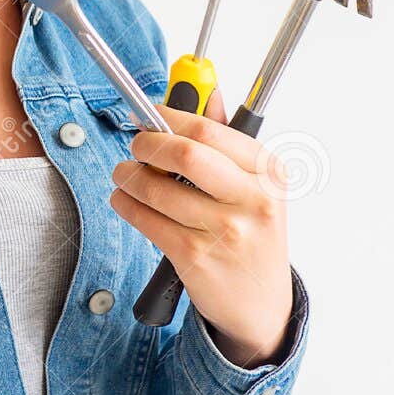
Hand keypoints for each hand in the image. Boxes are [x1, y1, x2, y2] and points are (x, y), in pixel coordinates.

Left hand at [109, 88, 293, 368]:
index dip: (169, 116)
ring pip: (157, 188)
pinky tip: (125, 199)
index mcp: (269, 173)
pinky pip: (145, 219)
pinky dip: (125, 204)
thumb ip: (227, 137)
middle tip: (135, 145)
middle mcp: (253, 200)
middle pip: (185, 153)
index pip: (210, 130)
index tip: (148, 113)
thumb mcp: (255, 185)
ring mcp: (224, 231)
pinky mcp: (194, 258)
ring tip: (124, 175)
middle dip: (147, 143)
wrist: (261, 305)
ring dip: (128, 176)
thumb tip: (208, 88)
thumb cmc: (252, 235)